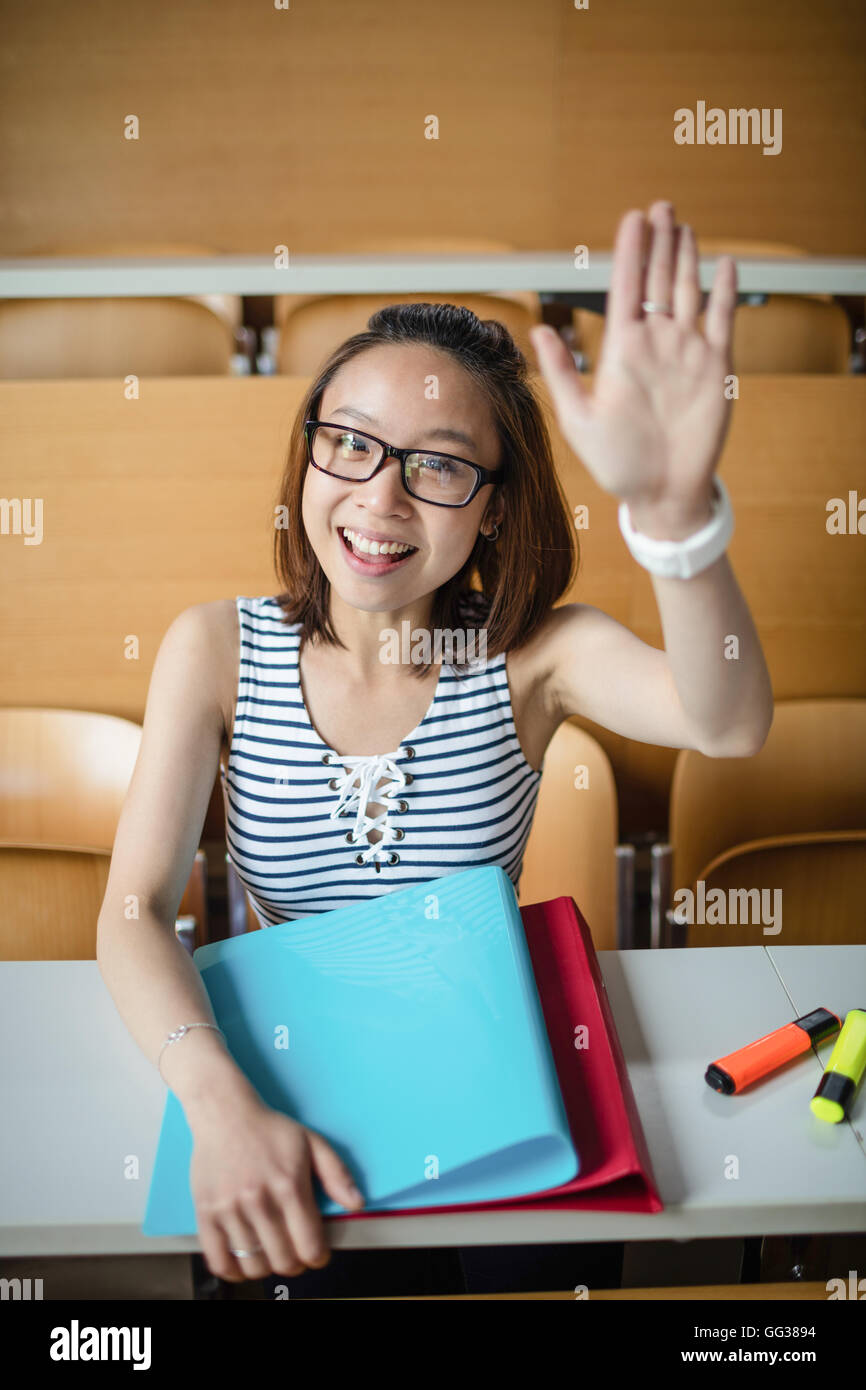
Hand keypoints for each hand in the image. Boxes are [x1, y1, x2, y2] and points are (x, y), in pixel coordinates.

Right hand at [189, 1095, 364, 1283]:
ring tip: (270, 1253)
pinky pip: (219, 1260)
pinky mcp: (206, 1213)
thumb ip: (337, 1174)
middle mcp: (259, 1200)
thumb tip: (357, 1204)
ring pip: (253, 1265)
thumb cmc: (269, 1129)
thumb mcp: (312, 1142)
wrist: (225, 1113)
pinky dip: (233, 1271)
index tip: (316, 1253)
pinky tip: (242, 1262)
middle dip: (295, 1263)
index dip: (318, 1256)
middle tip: (294, 1253)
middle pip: (283, 1261)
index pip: (310, 1246)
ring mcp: (230, 1209)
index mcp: (289, 1185)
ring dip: (267, 1266)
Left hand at [530, 201, 736, 527]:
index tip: (632, 219)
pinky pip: (722, 322)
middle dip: (660, 243)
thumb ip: (564, 374)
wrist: (662, 492)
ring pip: (687, 292)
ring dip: (686, 258)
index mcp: (623, 351)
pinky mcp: (715, 368)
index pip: (626, 289)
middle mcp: (656, 344)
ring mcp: (687, 353)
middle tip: (661, 207)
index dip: (630, 253)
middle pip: (658, 281)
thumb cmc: (618, 463)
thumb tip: (538, 330)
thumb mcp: (579, 421)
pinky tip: (724, 266)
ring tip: (683, 224)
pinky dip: (724, 293)